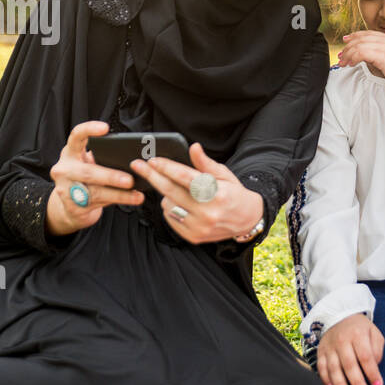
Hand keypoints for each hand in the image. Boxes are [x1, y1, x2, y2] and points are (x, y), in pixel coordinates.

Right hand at [46, 120, 143, 236]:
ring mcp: (65, 189)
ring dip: (119, 193)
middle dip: (110, 176)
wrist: (71, 207)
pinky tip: (132, 199)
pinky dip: (118, 200)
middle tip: (129, 180)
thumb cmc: (87, 180)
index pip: (76, 136)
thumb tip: (136, 159)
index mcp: (70, 153)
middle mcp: (64, 169)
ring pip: (96, 191)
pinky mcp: (72, 207)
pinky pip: (98, 204)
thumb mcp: (91, 165)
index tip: (105, 128)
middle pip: (87, 172)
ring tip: (136, 194)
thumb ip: (104, 160)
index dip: (89, 130)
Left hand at [129, 142, 264, 245]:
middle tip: (138, 165)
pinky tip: (179, 203)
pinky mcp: (194, 236)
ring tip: (176, 190)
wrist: (247, 219)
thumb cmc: (234, 193)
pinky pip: (171, 219)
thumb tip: (193, 147)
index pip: (186, 178)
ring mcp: (200, 226)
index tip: (152, 160)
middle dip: (152, 176)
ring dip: (166, 194)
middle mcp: (208, 212)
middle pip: (171, 191)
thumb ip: (205, 163)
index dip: (167, 167)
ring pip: (168, 205)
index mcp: (217, 193)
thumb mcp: (224, 174)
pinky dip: (170, 208)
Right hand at [315, 313, 384, 384]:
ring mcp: (329, 347)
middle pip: (350, 365)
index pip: (366, 357)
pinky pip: (321, 367)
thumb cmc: (360, 329)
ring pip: (334, 368)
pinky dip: (325, 379)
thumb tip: (375, 367)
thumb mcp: (374, 333)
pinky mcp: (320, 352)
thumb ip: (377, 349)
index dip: (372, 372)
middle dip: (357, 382)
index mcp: (358, 335)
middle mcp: (342, 341)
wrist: (338, 316)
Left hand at [337, 30, 384, 88]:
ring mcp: (384, 46)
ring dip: (348, 54)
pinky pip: (360, 53)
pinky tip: (351, 64)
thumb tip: (366, 57)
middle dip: (348, 46)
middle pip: (361, 38)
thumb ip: (380, 55)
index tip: (346, 40)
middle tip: (341, 55)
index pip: (368, 33)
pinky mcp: (381, 55)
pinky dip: (353, 58)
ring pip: (358, 45)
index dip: (354, 36)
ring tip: (343, 62)